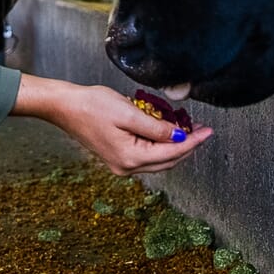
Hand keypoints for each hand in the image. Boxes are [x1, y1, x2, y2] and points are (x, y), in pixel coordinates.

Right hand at [13, 75, 214, 175]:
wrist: (64, 106)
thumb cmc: (91, 105)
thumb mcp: (128, 112)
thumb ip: (156, 127)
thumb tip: (179, 137)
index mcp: (130, 158)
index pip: (172, 153)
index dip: (193, 142)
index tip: (209, 131)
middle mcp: (126, 167)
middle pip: (168, 161)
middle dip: (188, 146)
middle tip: (203, 129)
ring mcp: (121, 164)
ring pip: (159, 161)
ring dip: (175, 146)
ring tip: (189, 128)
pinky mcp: (118, 157)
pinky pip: (147, 156)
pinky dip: (160, 145)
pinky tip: (167, 132)